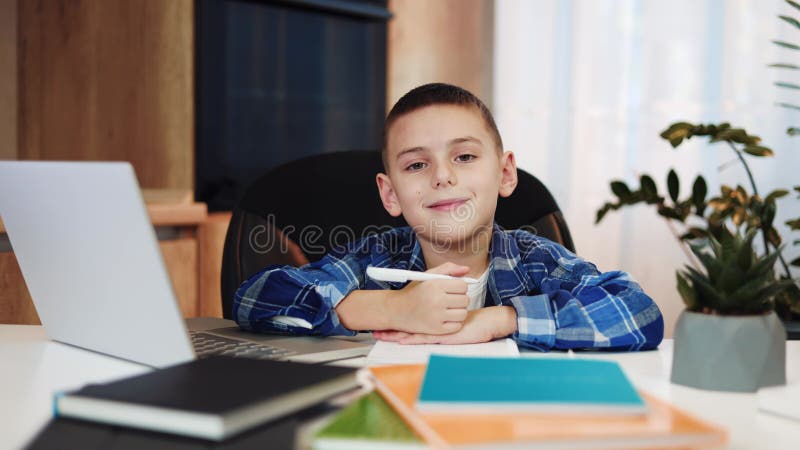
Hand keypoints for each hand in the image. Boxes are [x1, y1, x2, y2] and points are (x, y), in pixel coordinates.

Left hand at [375, 306, 517, 344]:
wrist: (487, 322)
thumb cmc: (470, 319)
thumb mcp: (453, 314)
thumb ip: (440, 310)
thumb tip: (428, 308)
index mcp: (434, 310)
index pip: (411, 313)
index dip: (396, 316)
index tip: (382, 318)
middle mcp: (433, 318)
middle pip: (408, 322)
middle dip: (391, 326)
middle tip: (375, 330)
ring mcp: (437, 328)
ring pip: (413, 331)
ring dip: (397, 334)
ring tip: (381, 336)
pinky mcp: (443, 336)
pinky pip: (425, 338)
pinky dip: (412, 339)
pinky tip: (402, 340)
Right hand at [386, 262, 470, 334]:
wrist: (396, 310)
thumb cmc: (414, 292)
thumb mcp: (428, 276)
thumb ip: (448, 269)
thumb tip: (467, 269)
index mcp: (435, 285)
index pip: (463, 286)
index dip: (459, 287)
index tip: (452, 289)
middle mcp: (437, 300)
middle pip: (465, 300)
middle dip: (459, 299)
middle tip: (450, 300)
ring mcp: (437, 316)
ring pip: (463, 313)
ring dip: (458, 311)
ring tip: (448, 309)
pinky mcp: (436, 329)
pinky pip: (457, 326)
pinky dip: (454, 323)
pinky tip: (446, 318)